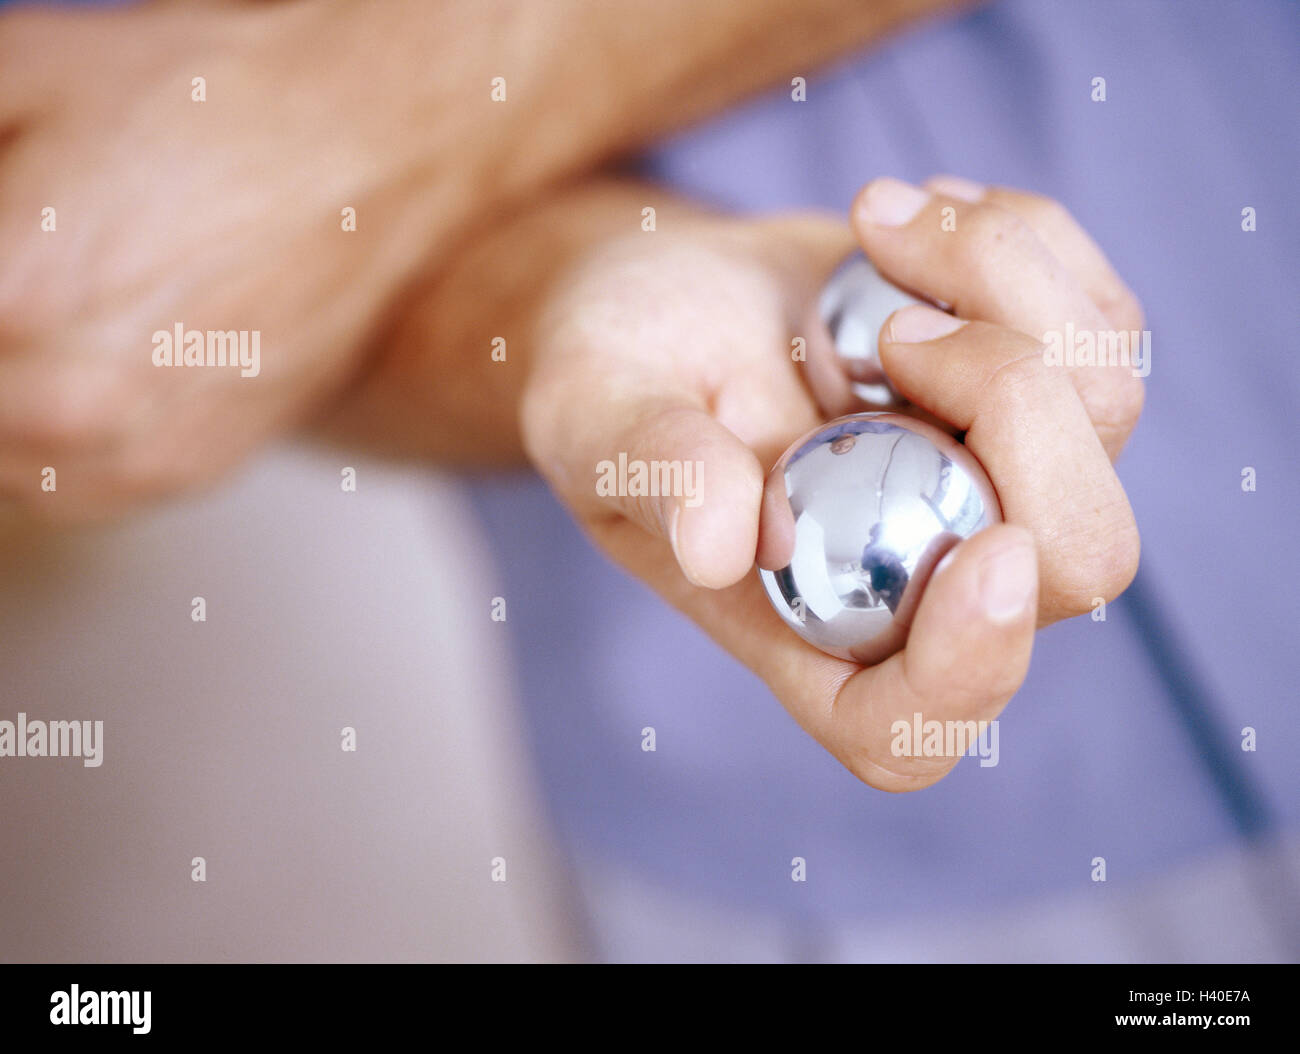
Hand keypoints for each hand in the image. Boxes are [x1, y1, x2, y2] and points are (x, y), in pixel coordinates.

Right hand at [522, 177, 1142, 789]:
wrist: (666, 295)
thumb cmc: (617, 374)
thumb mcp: (595, 414)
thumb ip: (652, 474)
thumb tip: (723, 543)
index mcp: (808, 628)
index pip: (912, 725)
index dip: (970, 667)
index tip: (982, 555)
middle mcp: (923, 575)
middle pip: (1075, 560)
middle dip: (1018, 414)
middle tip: (894, 331)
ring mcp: (991, 482)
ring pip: (1103, 412)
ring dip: (1004, 286)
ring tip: (873, 228)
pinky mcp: (1033, 389)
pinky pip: (1103, 326)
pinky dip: (1026, 243)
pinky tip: (920, 216)